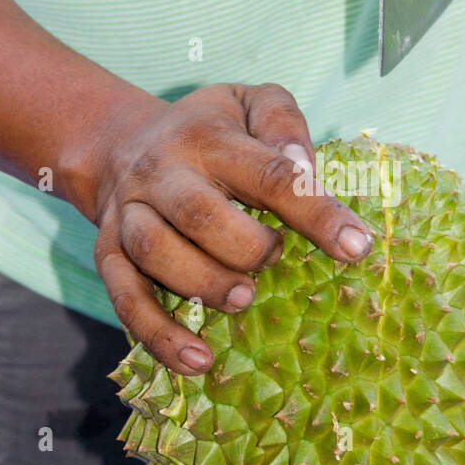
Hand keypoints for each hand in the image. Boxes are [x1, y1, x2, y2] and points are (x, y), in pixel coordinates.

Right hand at [89, 83, 372, 373]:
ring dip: (203, 283)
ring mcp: (129, 214)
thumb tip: (303, 165)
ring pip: (155, 253)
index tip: (356, 247)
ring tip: (242, 301)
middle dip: (246, 247)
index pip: (269, 174)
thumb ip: (282, 121)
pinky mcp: (108, 254)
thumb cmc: (207, 131)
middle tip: (275, 260)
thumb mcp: (248, 101)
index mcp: (208, 138)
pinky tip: (198, 362)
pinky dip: (159, 335)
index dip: (315, 212)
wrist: (116, 141)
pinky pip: (125, 298)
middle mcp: (162, 173)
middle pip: (199, 213)